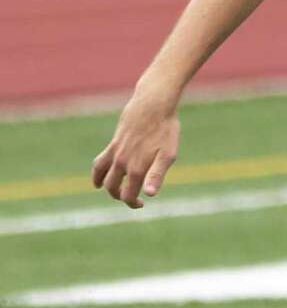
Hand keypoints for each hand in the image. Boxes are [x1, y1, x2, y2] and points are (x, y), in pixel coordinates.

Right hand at [91, 86, 180, 208]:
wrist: (153, 105)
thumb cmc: (165, 130)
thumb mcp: (168, 154)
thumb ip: (156, 176)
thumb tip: (148, 194)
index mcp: (138, 168)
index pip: (128, 195)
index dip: (133, 203)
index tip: (142, 203)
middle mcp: (123, 163)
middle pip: (114, 189)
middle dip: (121, 197)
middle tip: (134, 199)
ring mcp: (116, 153)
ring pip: (104, 178)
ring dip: (108, 188)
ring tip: (117, 191)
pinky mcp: (113, 144)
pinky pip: (99, 163)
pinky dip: (97, 174)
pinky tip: (98, 181)